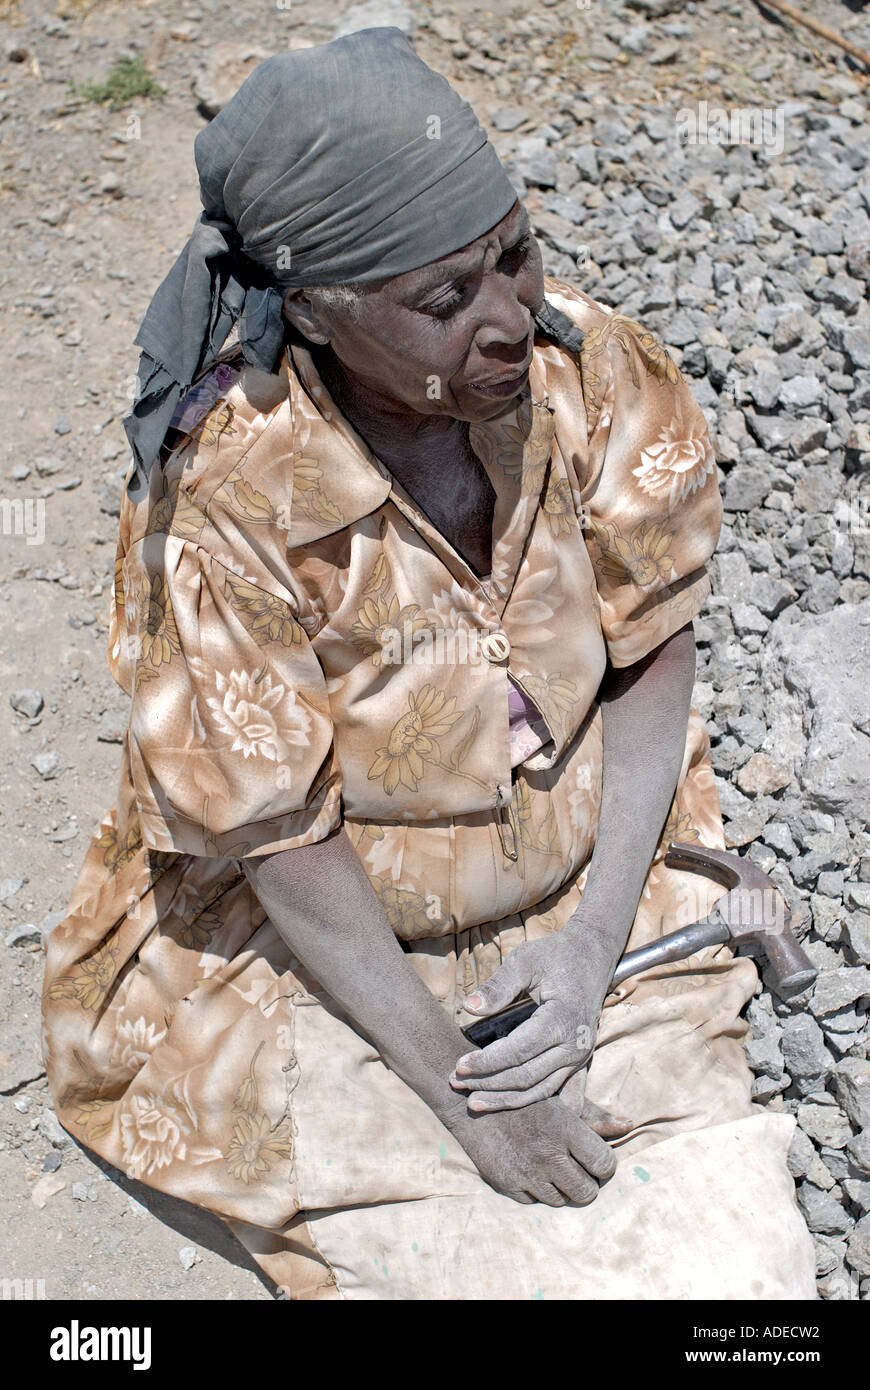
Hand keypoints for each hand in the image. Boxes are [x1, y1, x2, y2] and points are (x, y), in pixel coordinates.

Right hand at [447, 1093, 616, 1206]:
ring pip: (562, 1200)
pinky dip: (536, 1190)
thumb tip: (628, 1125)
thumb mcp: (560, 1098)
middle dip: (586, 1183)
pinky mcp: (507, 1183)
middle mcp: (548, 1154)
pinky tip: (530, 1168)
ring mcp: (527, 1172)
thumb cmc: (524, 1098)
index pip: (605, 1165)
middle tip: (575, 1168)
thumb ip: (594, 1116)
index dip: (604, 1166)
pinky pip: (535, 1201)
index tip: (595, 1159)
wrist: (472, 1101)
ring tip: (550, 1166)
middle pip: (586, 1192)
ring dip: (560, 1187)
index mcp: (566, 1129)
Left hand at [449, 927, 615, 1111]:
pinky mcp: (580, 1061)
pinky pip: (560, 1092)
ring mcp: (581, 1056)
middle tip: (456, 1082)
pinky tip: (519, 1115)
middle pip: (527, 1076)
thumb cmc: (555, 956)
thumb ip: (498, 986)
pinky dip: (538, 1105)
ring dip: (507, 1100)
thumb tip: (468, 1007)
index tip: (459, 1065)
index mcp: (563, 1018)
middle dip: (489, 1083)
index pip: (519, 1051)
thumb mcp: (525, 960)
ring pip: (541, 1090)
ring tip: (474, 1102)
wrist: (592, 956)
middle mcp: (576, 1044)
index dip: (488, 1062)